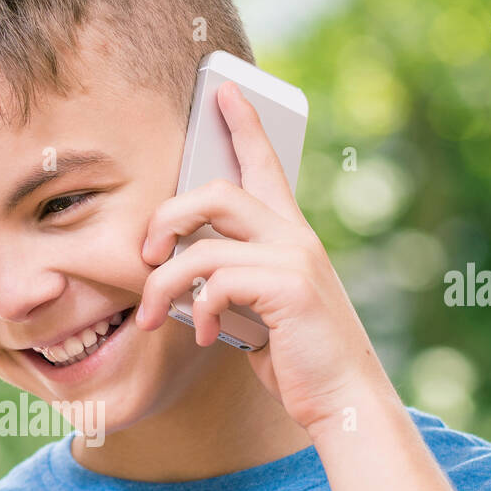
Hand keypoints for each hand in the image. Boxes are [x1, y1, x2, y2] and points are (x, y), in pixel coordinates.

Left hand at [133, 80, 394, 437]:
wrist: (344, 402)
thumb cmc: (299, 359)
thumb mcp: (259, 311)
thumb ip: (231, 281)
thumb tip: (178, 274)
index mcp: (291, 236)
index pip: (265, 165)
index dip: (243, 124)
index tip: (222, 89)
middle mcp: (296, 237)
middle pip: (215, 193)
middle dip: (167, 218)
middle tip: (145, 255)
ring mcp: (294, 260)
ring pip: (202, 244)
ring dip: (162, 283)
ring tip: (151, 316)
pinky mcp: (288, 289)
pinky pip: (216, 282)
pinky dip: (197, 311)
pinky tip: (202, 336)